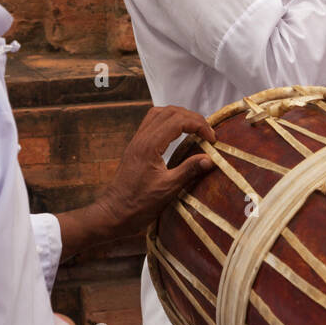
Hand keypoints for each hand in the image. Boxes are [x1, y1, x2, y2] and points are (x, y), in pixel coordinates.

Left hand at [57, 106, 215, 256]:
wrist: (113, 213)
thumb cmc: (138, 204)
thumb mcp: (167, 189)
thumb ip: (189, 170)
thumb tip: (211, 159)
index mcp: (149, 145)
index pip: (178, 120)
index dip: (199, 125)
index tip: (212, 139)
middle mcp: (142, 138)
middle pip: (170, 111)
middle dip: (192, 118)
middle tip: (208, 132)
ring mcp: (137, 141)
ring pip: (160, 114)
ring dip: (180, 116)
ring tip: (195, 129)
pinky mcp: (136, 147)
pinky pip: (152, 123)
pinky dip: (168, 122)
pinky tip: (177, 134)